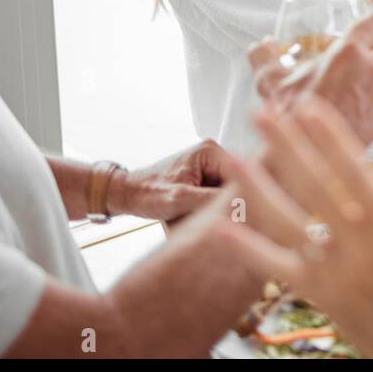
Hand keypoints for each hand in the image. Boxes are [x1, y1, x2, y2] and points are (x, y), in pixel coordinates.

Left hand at [111, 139, 232, 221]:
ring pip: (231, 191)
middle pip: (239, 182)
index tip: (239, 215)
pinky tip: (205, 217)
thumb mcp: (180, 199)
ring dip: (223, 206)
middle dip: (233, 201)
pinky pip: (220, 195)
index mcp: (210, 151)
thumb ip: (211, 199)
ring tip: (209, 218)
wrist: (127, 194)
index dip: (246, 195)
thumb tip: (241, 204)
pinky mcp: (205, 179)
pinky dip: (215, 208)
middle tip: (221, 220)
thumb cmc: (147, 193)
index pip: (244, 173)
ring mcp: (210, 167)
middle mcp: (213, 155)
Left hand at [219, 97, 372, 357]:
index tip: (310, 107)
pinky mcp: (315, 291)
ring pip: (285, 219)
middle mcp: (352, 241)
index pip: (352, 171)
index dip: (330, 138)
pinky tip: (222, 227)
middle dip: (286, 146)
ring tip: (234, 157)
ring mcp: (329, 267)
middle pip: (311, 185)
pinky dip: (248, 247)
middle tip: (262, 112)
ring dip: (257, 187)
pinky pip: (275, 267)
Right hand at [247, 11, 372, 144]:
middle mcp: (370, 70)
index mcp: (348, 52)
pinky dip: (369, 106)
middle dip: (367, 58)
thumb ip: (263, 56)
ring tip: (347, 92)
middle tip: (346, 69)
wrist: (304, 153)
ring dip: (369, 82)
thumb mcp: (269, 80)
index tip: (364, 31)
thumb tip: (261, 44)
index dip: (371, 26)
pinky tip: (350, 113)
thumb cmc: (289, 112)